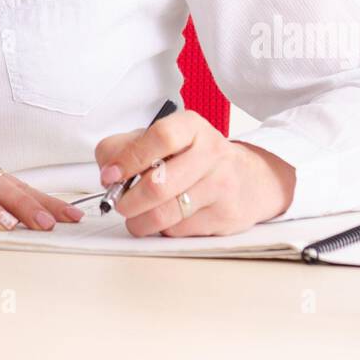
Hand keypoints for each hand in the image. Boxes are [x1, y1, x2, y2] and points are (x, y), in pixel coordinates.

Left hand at [94, 110, 296, 236]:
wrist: (251, 179)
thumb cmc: (198, 158)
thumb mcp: (166, 140)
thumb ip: (129, 147)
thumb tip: (107, 171)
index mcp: (192, 127)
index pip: (160, 137)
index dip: (129, 158)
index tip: (110, 175)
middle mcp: (211, 153)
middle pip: (158, 184)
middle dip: (127, 200)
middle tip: (120, 203)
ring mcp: (221, 186)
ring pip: (165, 215)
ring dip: (140, 221)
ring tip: (137, 216)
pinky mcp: (225, 217)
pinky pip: (180, 231)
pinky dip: (163, 230)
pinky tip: (168, 218)